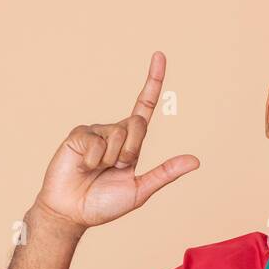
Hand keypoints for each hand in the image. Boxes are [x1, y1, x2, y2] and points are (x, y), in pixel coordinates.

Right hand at [32, 51, 199, 230]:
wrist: (72, 212)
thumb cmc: (104, 204)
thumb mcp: (140, 190)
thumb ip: (165, 173)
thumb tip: (196, 161)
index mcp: (132, 144)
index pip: (145, 106)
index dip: (153, 82)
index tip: (159, 56)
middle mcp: (115, 133)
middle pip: (138, 122)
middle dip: (132, 149)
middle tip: (118, 168)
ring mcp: (96, 132)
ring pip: (118, 132)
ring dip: (112, 158)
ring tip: (97, 170)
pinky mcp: (79, 135)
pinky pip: (96, 140)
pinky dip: (94, 159)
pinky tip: (84, 166)